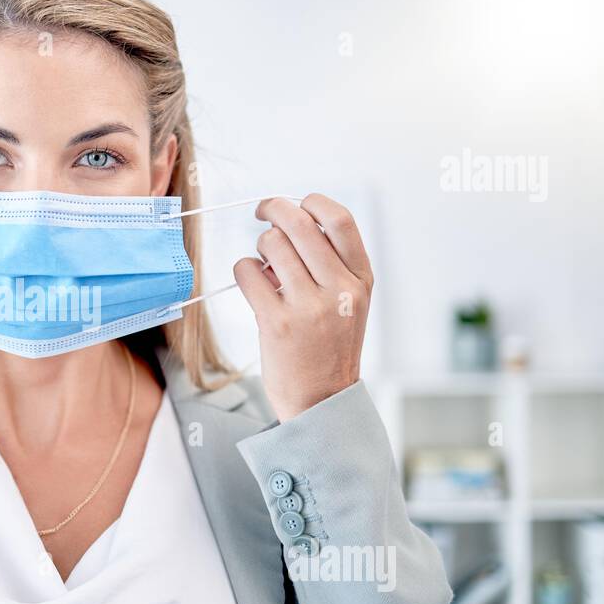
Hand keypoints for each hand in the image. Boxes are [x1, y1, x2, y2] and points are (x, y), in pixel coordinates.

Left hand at [232, 193, 373, 421]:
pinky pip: (248, 272)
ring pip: (271, 245)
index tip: (297, 203)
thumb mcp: (348, 304)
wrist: (321, 401)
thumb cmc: (328, 348)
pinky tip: (251, 282)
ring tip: (264, 265)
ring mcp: (309, 306)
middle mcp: (340, 290)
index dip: (313, 202)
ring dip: (260, 247)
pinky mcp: (277, 322)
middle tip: (262, 210)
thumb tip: (288, 226)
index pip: (340, 220)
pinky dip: (243, 269)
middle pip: (300, 224)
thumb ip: (330, 265)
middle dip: (274, 208)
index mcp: (360, 280)